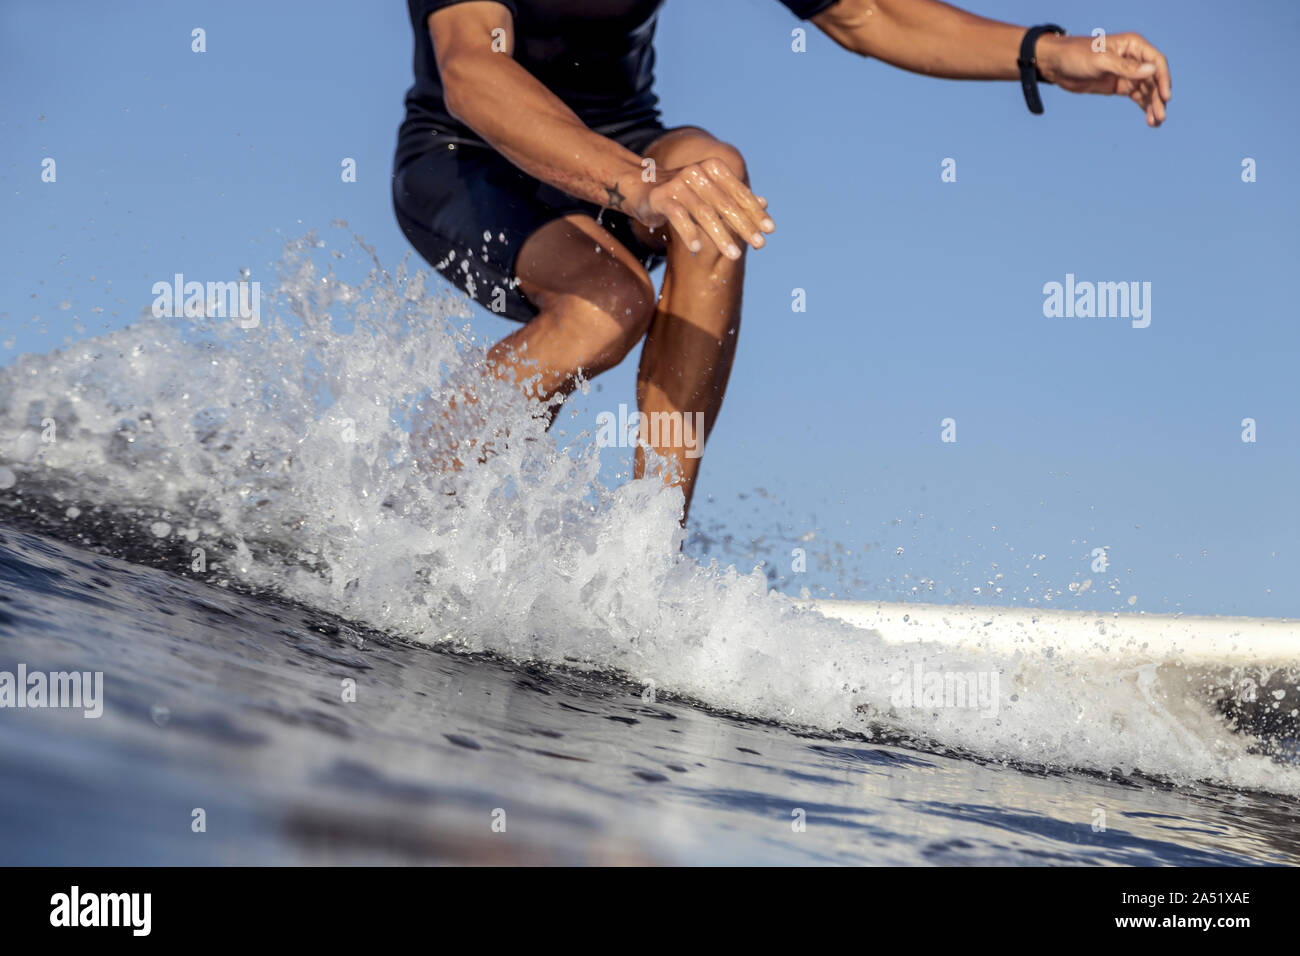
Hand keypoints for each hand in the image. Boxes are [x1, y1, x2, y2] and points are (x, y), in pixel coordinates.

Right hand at [626, 159, 773, 259]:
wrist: (641, 186)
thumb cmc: (682, 191)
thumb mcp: (709, 191)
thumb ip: (734, 196)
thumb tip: (765, 203)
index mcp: (713, 168)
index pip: (739, 192)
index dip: (755, 211)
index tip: (770, 230)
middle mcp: (697, 172)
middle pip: (725, 204)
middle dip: (744, 225)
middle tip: (760, 244)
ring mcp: (678, 184)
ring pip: (705, 213)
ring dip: (721, 235)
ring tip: (735, 254)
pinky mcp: (661, 197)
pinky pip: (678, 216)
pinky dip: (689, 233)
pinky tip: (699, 248)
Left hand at [1037, 33, 1171, 126]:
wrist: (1056, 64)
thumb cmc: (1076, 56)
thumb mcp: (1101, 61)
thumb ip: (1126, 67)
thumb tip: (1152, 70)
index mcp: (1133, 46)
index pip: (1156, 62)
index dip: (1163, 80)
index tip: (1165, 97)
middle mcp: (1134, 58)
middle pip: (1153, 79)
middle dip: (1158, 98)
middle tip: (1160, 117)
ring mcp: (1127, 73)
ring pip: (1146, 90)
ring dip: (1152, 106)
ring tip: (1156, 123)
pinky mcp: (1118, 86)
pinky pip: (1137, 97)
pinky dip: (1143, 107)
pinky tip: (1149, 120)